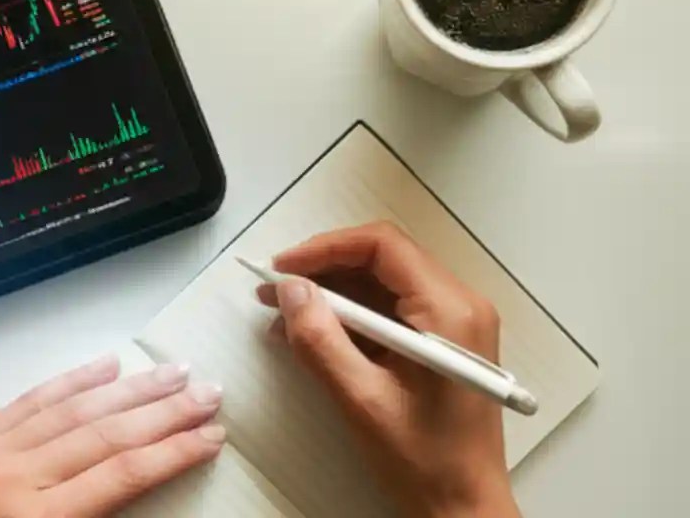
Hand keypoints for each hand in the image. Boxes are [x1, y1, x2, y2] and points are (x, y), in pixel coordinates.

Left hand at [0, 355, 225, 517]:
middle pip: (105, 434)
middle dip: (164, 412)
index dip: (173, 454)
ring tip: (173, 372)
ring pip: (71, 409)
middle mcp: (12, 479)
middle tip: (210, 390)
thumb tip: (131, 488)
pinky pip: (26, 403)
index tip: (213, 437)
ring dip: (129, 389)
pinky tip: (104, 366)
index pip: (121, 477)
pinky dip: (69, 382)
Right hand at [259, 222, 520, 517]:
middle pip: (382, 259)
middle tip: (274, 289)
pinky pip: (390, 310)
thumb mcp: (362, 400)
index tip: (282, 267)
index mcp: (449, 311)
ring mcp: (453, 322)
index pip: (383, 246)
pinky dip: (350, 317)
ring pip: (382, 284)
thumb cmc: (424, 461)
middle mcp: (459, 305)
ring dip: (332, 294)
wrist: (464, 506)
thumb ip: (321, 340)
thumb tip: (290, 290)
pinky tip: (312, 332)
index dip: (326, 248)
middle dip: (323, 270)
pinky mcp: (441, 341)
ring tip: (283, 312)